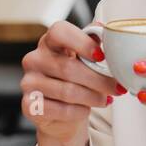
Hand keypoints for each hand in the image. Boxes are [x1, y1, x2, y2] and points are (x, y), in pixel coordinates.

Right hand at [21, 21, 124, 145]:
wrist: (61, 115)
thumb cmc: (75, 82)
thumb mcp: (84, 59)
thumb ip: (93, 43)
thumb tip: (105, 30)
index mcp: (49, 42)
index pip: (59, 32)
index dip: (82, 43)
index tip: (101, 56)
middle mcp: (34, 60)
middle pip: (68, 67)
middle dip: (98, 80)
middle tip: (116, 87)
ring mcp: (29, 83)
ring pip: (67, 91)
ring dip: (92, 97)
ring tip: (105, 99)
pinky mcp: (30, 106)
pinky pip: (61, 109)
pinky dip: (79, 111)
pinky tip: (86, 109)